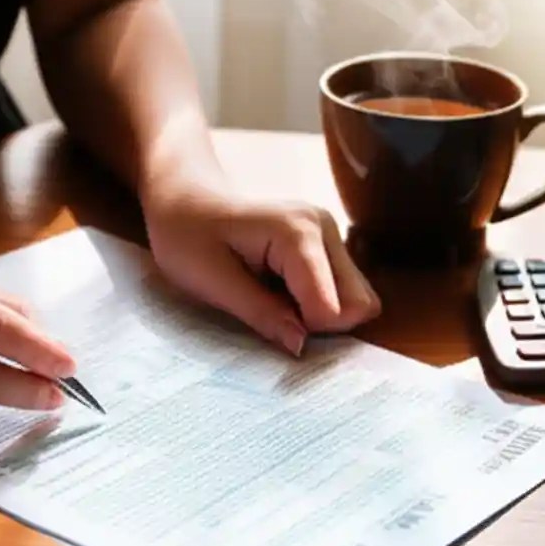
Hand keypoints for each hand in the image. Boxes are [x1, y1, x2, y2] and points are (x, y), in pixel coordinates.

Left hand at [143, 185, 381, 354]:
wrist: (185, 199)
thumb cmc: (186, 235)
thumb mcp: (212, 282)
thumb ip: (261, 314)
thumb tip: (301, 346)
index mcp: (297, 232)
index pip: (332, 307)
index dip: (303, 328)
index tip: (267, 317)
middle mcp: (324, 228)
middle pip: (359, 303)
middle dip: (322, 325)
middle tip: (275, 312)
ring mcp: (330, 234)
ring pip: (358, 300)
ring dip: (321, 315)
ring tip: (275, 299)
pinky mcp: (328, 246)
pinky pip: (344, 292)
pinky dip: (318, 305)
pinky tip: (283, 292)